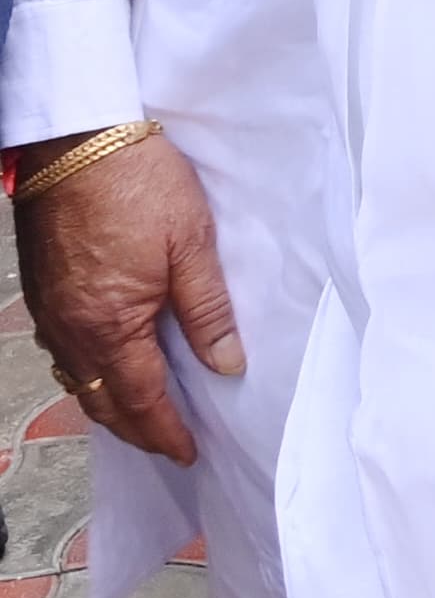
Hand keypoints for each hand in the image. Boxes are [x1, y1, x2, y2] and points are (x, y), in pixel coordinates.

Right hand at [10, 133, 239, 466]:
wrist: (78, 144)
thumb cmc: (138, 185)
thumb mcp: (191, 245)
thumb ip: (207, 310)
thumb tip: (226, 363)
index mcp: (111, 325)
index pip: (141, 399)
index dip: (166, 432)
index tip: (188, 453)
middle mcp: (72, 330)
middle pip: (103, 401)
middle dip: (137, 430)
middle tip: (169, 446)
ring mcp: (51, 314)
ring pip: (79, 380)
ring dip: (110, 405)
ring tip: (144, 417)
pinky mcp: (44, 293)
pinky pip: (64, 354)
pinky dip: (88, 374)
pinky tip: (107, 369)